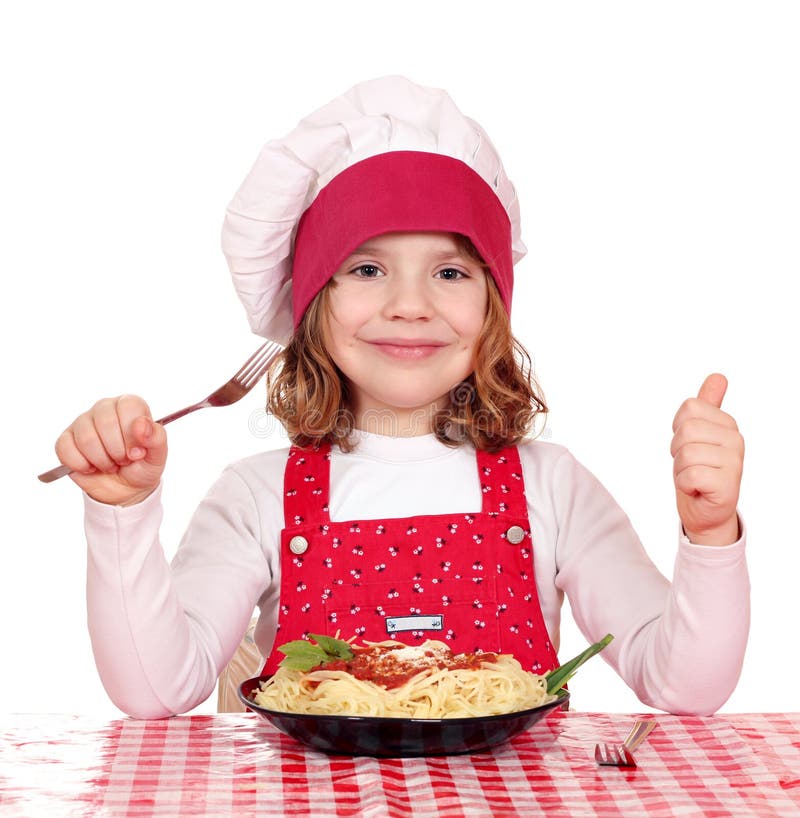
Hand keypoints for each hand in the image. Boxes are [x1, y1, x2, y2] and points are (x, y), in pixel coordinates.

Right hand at [55, 395, 167, 505]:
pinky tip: (92, 467)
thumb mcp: (157, 455)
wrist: (126, 489)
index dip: (133, 434)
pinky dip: (82, 465)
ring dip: (102, 460)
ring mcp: (82, 422)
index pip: (128, 407)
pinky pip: (66, 449)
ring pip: (86, 438)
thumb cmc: (142, 466)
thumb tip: (142, 424)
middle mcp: (105, 408)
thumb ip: (156, 437)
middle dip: (118, 450)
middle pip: (105, 422)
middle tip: (124, 460)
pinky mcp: (66, 440)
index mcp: (130, 406)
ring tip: (111, 464)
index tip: (137, 452)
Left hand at [670, 374, 743, 544]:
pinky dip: (685, 484)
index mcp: (728, 424)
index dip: (679, 428)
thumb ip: (707, 405)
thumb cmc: (699, 470)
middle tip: (690, 464)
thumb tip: (718, 376)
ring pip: (686, 452)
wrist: (705, 510)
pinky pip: (690, 474)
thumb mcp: (698, 434)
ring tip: (694, 477)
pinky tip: (697, 489)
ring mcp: (735, 462)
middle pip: (686, 429)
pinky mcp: (728, 484)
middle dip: (678, 449)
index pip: (689, 408)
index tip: (689, 445)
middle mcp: (736, 440)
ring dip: (680, 469)